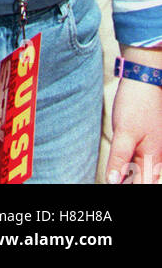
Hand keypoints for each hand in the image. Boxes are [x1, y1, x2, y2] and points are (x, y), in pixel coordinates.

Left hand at [105, 64, 161, 183]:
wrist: (143, 80)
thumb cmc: (135, 105)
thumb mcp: (124, 133)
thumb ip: (119, 159)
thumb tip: (113, 182)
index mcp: (153, 159)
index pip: (142, 186)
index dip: (127, 187)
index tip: (112, 184)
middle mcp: (157, 158)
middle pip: (142, 180)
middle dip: (126, 182)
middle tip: (110, 181)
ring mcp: (152, 150)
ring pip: (140, 172)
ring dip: (127, 176)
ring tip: (113, 177)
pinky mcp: (146, 142)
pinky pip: (138, 161)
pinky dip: (128, 166)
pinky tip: (119, 167)